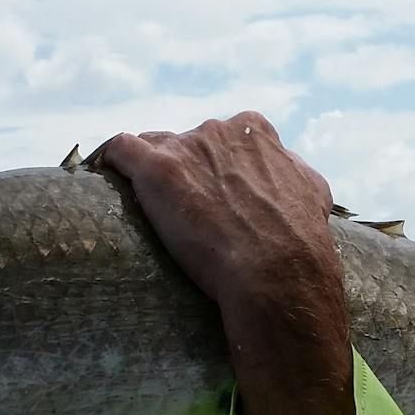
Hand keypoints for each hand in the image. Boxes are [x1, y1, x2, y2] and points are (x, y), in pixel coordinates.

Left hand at [94, 114, 373, 414]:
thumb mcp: (315, 205)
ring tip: (130, 208)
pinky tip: (98, 180)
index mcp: (261, 134)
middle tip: (176, 216)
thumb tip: (305, 200)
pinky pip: (118, 149)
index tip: (207, 198)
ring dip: (145, 175)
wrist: (278, 281)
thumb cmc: (300, 256)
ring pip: (152, 146)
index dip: (213, 168)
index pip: (224, 138)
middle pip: (187, 142)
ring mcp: (188, 147)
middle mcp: (224, 132)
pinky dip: (107, 162)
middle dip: (181, 172)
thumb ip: (299, 187)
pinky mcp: (157, 169)